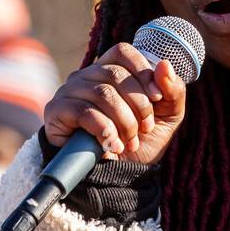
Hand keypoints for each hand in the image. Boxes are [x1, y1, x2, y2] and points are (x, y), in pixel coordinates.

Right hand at [43, 42, 187, 165]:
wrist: (119, 177)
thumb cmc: (140, 142)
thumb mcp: (166, 117)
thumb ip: (172, 91)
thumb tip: (165, 64)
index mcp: (110, 70)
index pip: (122, 52)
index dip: (142, 71)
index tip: (157, 98)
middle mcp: (87, 76)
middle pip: (114, 74)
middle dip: (138, 105)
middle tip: (145, 128)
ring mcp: (69, 91)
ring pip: (102, 93)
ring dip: (124, 122)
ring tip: (130, 142)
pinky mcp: (57, 111)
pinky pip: (83, 111)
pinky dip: (105, 130)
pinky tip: (113, 145)